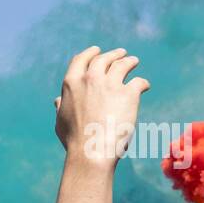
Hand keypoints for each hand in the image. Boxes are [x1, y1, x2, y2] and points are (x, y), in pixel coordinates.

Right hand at [54, 46, 149, 163]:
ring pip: (123, 64)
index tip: (96, 50)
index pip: (81, 59)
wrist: (91, 151)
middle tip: (121, 53)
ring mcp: (110, 84)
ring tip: (133, 61)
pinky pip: (139, 82)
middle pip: (104, 59)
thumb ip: (61, 107)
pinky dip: (143, 83)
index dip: (90, 53)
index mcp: (72, 82)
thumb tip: (58, 100)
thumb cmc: (74, 141)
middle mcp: (91, 78)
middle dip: (113, 54)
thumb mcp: (61, 121)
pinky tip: (145, 86)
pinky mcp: (129, 94)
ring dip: (129, 61)